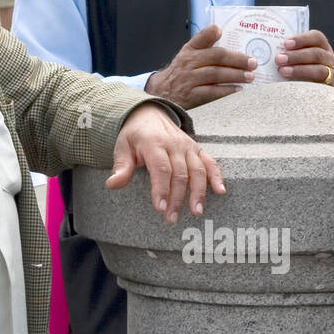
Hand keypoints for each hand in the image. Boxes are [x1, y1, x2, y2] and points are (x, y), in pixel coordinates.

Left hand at [108, 104, 224, 222]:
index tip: (160, 208)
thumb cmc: (134, 136)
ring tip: (196, 211)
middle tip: (171, 218)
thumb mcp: (122, 147)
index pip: (161, 169)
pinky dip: (216, 176)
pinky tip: (220, 191)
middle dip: (177, 198)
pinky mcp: (197, 149)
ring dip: (198, 192)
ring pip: (197, 171)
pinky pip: (210, 162)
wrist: (149, 115)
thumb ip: (121, 167)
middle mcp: (174, 144)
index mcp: (154, 143)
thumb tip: (112, 184)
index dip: (161, 189)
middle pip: (180, 174)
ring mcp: (188, 147)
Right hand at [146, 26, 254, 108]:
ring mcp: (188, 79)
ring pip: (215, 74)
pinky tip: (238, 90)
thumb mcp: (189, 55)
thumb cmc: (182, 72)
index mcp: (189, 50)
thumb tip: (222, 32)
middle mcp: (188, 63)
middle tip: (253, 63)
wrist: (162, 94)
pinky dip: (226, 91)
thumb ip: (205, 45)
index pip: (200, 38)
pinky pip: (211, 92)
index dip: (209, 33)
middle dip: (237, 59)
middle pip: (216, 57)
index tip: (220, 31)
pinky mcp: (191, 96)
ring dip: (235, 75)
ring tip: (250, 77)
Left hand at [276, 30, 333, 85]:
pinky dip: (305, 84)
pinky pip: (320, 87)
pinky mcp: (329, 88)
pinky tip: (293, 86)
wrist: (321, 87)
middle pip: (316, 54)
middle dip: (296, 56)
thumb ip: (290, 52)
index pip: (316, 37)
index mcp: (322, 46)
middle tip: (279, 59)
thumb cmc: (305, 68)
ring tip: (283, 71)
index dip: (301, 39)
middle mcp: (329, 58)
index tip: (286, 43)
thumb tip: (270, 50)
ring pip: (319, 70)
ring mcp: (331, 74)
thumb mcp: (301, 56)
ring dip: (299, 70)